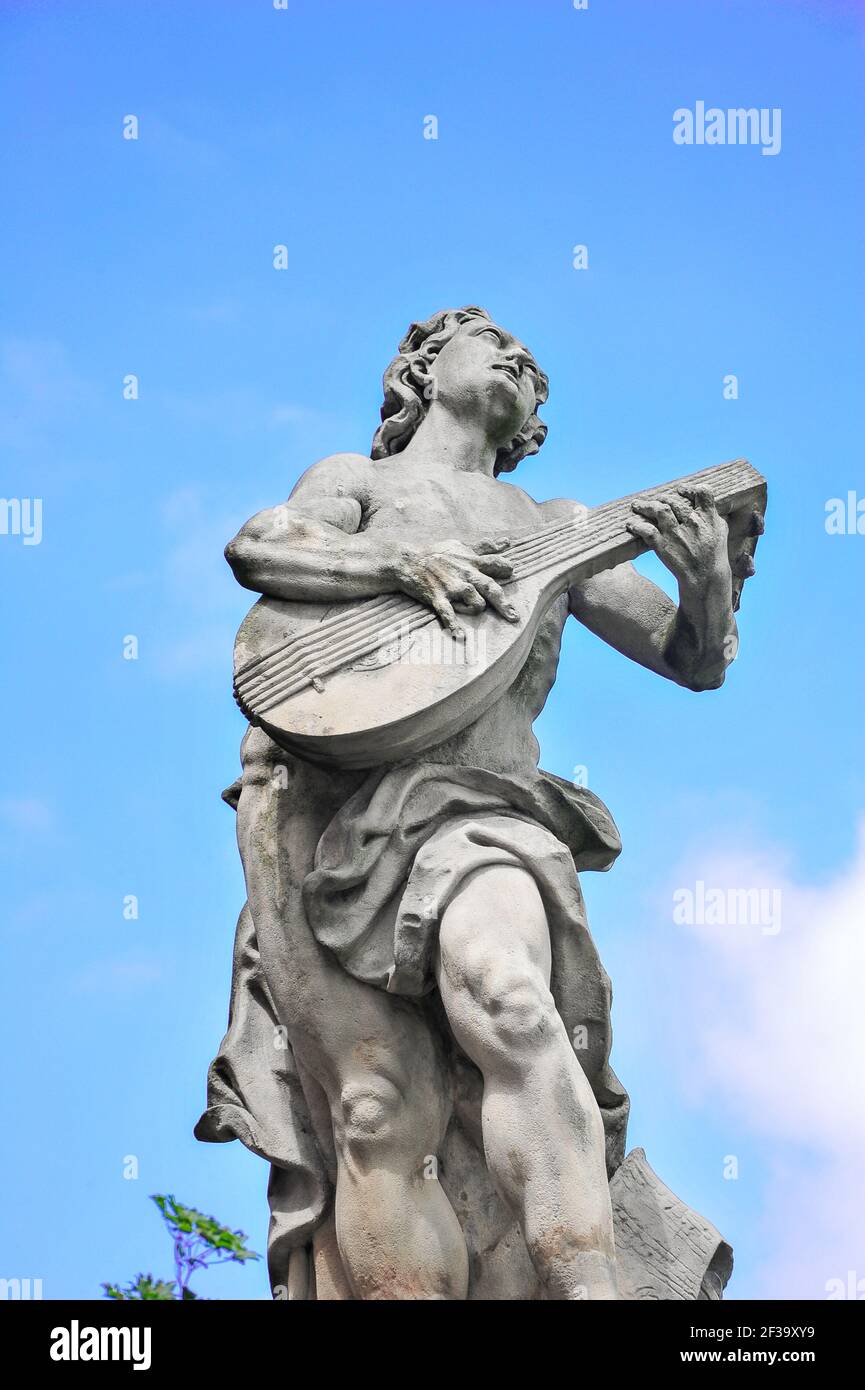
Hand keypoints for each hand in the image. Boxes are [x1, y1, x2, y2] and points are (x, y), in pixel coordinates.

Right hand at [392, 537, 517, 634]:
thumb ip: (484, 548)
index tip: (510, 573)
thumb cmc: (437, 554)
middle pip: (491, 588)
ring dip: (476, 609)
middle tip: (514, 617)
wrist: (408, 561)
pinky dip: (454, 625)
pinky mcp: (438, 597)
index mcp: (472, 561)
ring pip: (476, 602)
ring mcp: (452, 587)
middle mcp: (465, 574)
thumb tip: (506, 542)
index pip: (496, 563)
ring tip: (470, 611)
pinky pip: (448, 613)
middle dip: (504, 604)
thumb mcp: (461, 546)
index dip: (506, 569)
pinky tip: (461, 637)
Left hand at [625, 486, 729, 593]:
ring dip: (645, 506)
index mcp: (709, 518)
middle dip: (661, 498)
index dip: (689, 489)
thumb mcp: (719, 531)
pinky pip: (647, 530)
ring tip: (637, 505)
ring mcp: (678, 534)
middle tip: (654, 500)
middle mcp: (694, 523)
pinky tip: (631, 525)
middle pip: (673, 501)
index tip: (680, 490)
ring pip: (658, 510)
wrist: (705, 579)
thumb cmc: (713, 554)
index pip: (702, 493)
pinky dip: (637, 526)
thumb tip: (702, 500)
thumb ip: (712, 514)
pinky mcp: (664, 546)